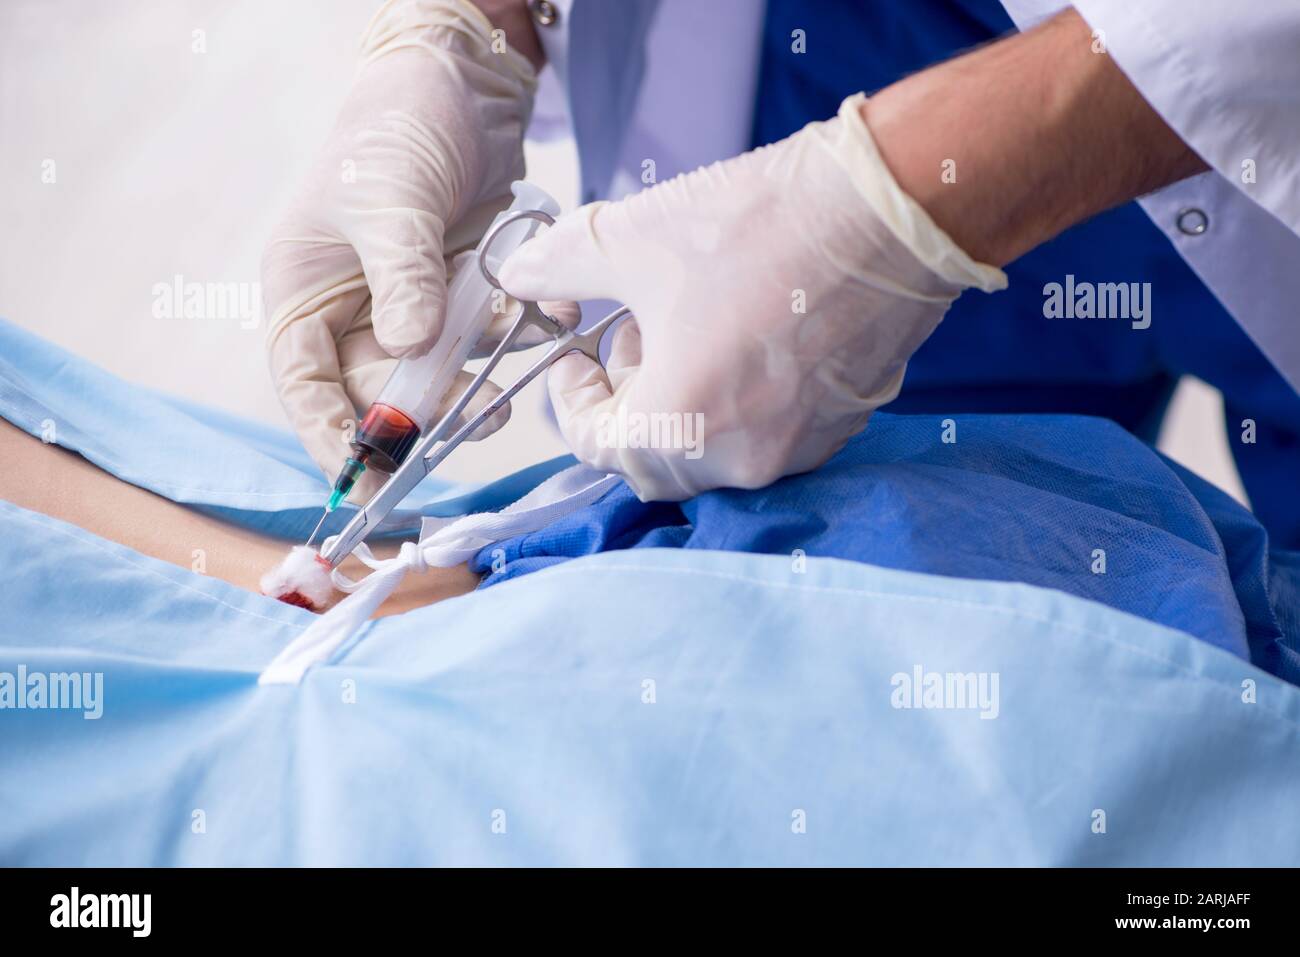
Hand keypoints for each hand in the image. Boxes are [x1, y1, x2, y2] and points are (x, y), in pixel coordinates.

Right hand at [261, 0, 544, 495]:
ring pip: (437, 379)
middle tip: (467, 425)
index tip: (367, 490)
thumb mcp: (388, 200)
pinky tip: (541, 324)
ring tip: (505, 395)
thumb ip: (401, 277)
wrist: (460, 83)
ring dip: (473, 389)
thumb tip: (409, 350)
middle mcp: (353, 313)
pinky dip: (511, 342)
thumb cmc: (396, 129)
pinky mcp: (460, 298)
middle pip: (379, 396)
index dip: (334, 444)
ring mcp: (409, 308)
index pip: (307, 388)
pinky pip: (483, 342)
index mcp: (305, 295)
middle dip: (423, 417)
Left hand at [499, 93, 1006, 499]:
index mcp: (682, 425)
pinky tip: (744, 337)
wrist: (892, 209)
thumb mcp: (634, 238)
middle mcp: (742, 457)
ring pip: (711, 451)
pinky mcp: (843, 423)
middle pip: (652, 458)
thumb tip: (519, 275)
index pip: (596, 447)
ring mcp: (800, 447)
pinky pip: (768, 434)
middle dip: (628, 403)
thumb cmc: (762, 226)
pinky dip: (738, 402)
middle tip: (630, 337)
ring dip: (682, 403)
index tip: (574, 357)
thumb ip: (560, 267)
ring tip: (689, 327)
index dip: (573, 399)